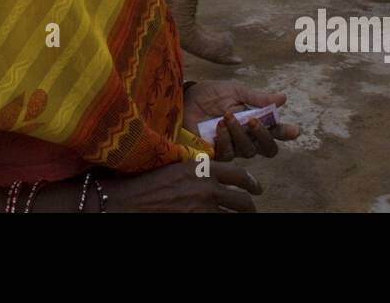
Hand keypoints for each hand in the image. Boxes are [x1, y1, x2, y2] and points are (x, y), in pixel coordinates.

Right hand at [106, 161, 261, 212]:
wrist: (133, 200)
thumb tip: (212, 175)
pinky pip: (222, 222)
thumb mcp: (177, 166)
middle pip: (243, 201)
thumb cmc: (149, 182)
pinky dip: (225, 222)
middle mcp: (208, 186)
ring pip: (235, 217)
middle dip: (250, 208)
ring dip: (239, 218)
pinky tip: (225, 221)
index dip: (252, 183)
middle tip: (252, 210)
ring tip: (240, 219)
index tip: (256, 188)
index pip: (239, 174)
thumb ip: (197, 169)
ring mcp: (205, 207)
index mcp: (203, 168)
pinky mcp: (199, 220)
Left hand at [183, 80, 300, 160]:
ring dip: (239, 133)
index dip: (286, 133)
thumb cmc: (209, 94)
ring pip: (248, 151)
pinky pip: (228, 154)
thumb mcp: (234, 91)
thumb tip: (283, 98)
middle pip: (268, 149)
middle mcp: (247, 137)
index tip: (295, 130)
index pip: (276, 132)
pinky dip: (225, 139)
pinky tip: (219, 127)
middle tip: (254, 121)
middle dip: (264, 136)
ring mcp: (232, 147)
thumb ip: (257, 98)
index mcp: (254, 121)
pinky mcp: (216, 154)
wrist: (183, 99)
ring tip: (227, 116)